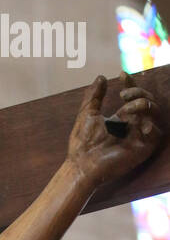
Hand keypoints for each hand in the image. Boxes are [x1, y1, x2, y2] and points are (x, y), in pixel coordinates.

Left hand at [67, 73, 163, 190]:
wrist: (82, 164)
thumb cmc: (82, 142)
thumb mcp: (87, 112)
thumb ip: (95, 95)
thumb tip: (101, 77)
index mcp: (122, 117)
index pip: (134, 96)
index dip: (131, 84)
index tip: (122, 75)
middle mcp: (133, 125)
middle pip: (147, 101)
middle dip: (138, 92)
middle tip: (123, 95)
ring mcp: (139, 136)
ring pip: (154, 112)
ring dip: (143, 104)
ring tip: (126, 108)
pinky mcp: (143, 148)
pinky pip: (157, 133)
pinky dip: (151, 124)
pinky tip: (140, 124)